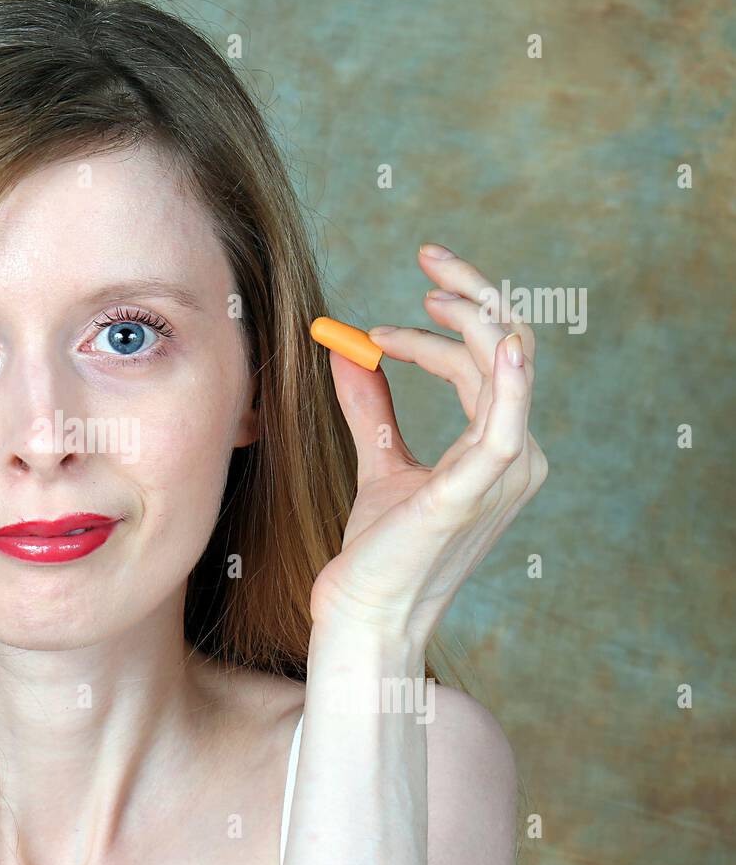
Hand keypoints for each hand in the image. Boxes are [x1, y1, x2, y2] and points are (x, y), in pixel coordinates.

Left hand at [309, 245, 547, 647]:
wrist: (362, 609)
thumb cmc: (377, 548)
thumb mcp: (377, 459)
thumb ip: (373, 406)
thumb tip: (350, 352)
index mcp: (495, 449)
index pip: (484, 363)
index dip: (436, 332)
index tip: (376, 330)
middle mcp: (513, 457)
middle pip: (511, 347)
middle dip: (473, 293)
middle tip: (429, 255)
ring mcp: (500, 474)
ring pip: (510, 366)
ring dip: (476, 314)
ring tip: (433, 284)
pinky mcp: (473, 490)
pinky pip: (507, 425)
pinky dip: (510, 380)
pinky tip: (502, 342)